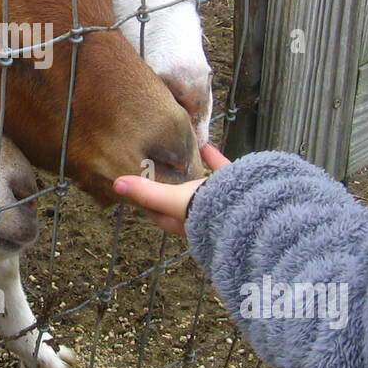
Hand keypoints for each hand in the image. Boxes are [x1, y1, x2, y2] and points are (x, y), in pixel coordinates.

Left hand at [113, 144, 229, 234]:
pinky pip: (220, 172)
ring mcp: (218, 203)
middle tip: (153, 166)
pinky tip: (205, 145)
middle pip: (176, 198)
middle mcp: (198, 215)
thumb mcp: (172, 200)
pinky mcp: (236, 189)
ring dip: (189, 172)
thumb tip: (116, 184)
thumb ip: (147, 192)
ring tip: (179, 155)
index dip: (143, 197)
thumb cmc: (206, 211)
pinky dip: (212, 159)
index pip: (155, 211)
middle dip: (166, 184)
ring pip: (199, 186)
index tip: (132, 182)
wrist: (251, 212)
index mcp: (181, 222)